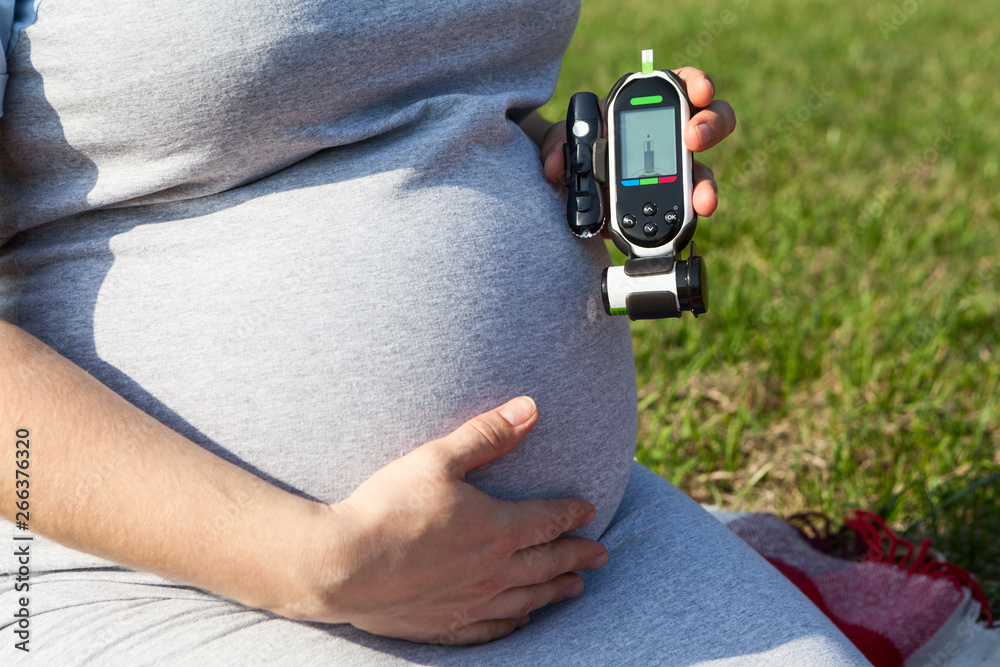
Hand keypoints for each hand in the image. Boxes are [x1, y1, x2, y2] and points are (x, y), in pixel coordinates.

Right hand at [302, 397, 607, 643]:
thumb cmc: (388, 507)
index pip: (547, 520)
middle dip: (577, 556)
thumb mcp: (438, 459)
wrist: (340, 565)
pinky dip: (515, 622)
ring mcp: (471, 602)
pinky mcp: (446, 625)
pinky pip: (493, 628)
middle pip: (547, 563)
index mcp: (497, 529)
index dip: (571, 514)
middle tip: (601, 554)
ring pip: (528, 599)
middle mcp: (493, 571)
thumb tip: (530, 408)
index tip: (588, 510)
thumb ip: (487, 434)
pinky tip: (521, 621)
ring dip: (556, 591)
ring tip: (576, 588)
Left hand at [540, 67, 736, 216]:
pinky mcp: (671, 202)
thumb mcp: (562, 141)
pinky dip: (694, 209)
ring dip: (706, 183)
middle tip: (694, 139)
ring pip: (703, 170)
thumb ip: (557, 145)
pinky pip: (689, 204)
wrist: (569, 191)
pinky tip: (694, 213)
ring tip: (703, 199)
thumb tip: (556, 166)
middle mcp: (669, 135)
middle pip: (708, 121)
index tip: (698, 93)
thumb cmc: (575, 153)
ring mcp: (674, 170)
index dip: (696, 83)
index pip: (680, 85)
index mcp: (646, 109)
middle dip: (710, 125)